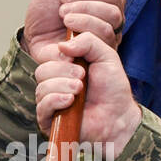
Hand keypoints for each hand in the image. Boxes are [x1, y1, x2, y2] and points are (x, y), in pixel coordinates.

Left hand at [23, 0, 125, 62]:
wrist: (33, 40)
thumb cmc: (45, 14)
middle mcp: (111, 12)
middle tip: (64, 0)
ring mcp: (110, 32)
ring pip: (112, 14)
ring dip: (82, 10)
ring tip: (63, 15)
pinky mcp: (103, 50)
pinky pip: (104, 33)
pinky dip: (82, 26)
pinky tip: (67, 29)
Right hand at [36, 31, 141, 159]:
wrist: (118, 116)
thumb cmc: (113, 88)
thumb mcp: (106, 56)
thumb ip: (88, 41)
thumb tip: (62, 45)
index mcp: (65, 67)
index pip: (48, 54)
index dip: (60, 53)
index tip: (75, 57)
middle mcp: (56, 83)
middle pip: (42, 70)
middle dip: (62, 70)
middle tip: (82, 76)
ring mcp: (51, 101)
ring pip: (42, 86)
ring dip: (62, 85)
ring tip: (80, 90)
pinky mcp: (50, 119)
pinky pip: (42, 105)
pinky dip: (56, 99)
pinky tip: (70, 101)